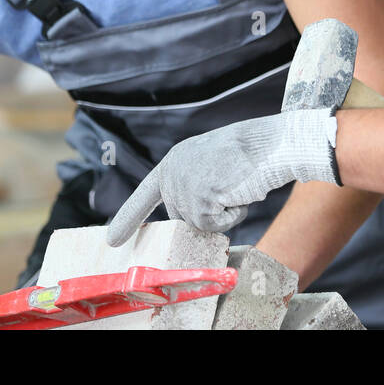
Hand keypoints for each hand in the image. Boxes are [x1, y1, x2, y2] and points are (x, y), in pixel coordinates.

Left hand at [106, 109, 337, 244]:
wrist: (270, 143)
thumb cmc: (251, 152)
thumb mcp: (211, 163)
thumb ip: (193, 183)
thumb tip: (185, 218)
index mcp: (174, 160)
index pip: (147, 194)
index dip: (129, 217)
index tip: (113, 240)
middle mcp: (172, 172)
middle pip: (182, 217)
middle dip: (209, 212)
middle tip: (230, 187)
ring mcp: (184, 186)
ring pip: (199, 224)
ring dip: (224, 213)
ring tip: (237, 184)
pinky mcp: (199, 200)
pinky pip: (217, 226)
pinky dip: (234, 215)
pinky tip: (241, 191)